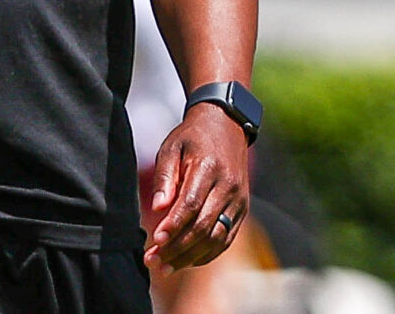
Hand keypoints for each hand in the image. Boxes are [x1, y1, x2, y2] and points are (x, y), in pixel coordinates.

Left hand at [144, 106, 250, 270]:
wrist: (227, 126)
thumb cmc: (191, 138)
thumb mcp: (171, 148)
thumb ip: (164, 177)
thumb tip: (157, 209)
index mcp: (208, 167)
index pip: (191, 203)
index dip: (174, 225)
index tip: (155, 241)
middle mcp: (228, 186)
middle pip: (204, 225)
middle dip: (177, 248)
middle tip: (153, 261)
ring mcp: (238, 200)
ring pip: (216, 237)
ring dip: (190, 257)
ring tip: (165, 267)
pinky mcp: (242, 209)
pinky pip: (226, 238)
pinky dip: (207, 254)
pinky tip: (186, 261)